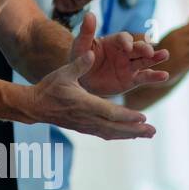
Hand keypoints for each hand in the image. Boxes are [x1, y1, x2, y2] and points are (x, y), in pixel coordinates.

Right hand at [27, 51, 155, 138]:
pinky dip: (121, 135)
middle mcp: (88, 118)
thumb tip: (92, 53)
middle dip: (136, 129)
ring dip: (132, 134)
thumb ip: (79, 64)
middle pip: (116, 127)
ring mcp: (86, 125)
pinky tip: (132, 136)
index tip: (143, 117)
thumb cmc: (49, 87)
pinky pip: (106, 134)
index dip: (127, 116)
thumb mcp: (63, 73)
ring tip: (149, 134)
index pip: (110, 112)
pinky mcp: (85, 128)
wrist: (35, 106)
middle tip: (153, 131)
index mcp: (84, 104)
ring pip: (113, 133)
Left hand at [70, 12, 169, 95]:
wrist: (83, 81)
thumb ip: (87, 31)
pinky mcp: (133, 80)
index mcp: (114, 42)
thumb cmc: (81, 59)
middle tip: (150, 51)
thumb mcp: (81, 46)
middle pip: (138, 48)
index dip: (126, 41)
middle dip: (144, 48)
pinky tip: (164, 75)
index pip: (123, 38)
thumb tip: (90, 14)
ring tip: (165, 55)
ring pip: (145, 60)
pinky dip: (155, 76)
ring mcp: (130, 66)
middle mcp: (125, 52)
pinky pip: (145, 77)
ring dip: (156, 57)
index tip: (126, 46)